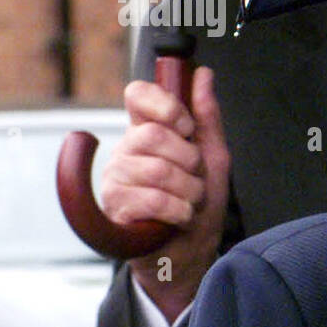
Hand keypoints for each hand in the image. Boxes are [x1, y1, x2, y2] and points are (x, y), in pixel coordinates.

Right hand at [101, 67, 230, 322]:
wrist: (190, 252)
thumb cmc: (199, 205)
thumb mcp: (213, 157)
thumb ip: (207, 117)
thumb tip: (203, 75)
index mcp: (147, 132)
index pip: (138, 95)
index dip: (166, 106)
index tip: (186, 127)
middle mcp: (126, 151)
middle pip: (153, 135)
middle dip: (189, 161)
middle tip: (194, 178)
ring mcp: (115, 179)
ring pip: (157, 170)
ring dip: (189, 191)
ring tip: (189, 202)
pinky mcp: (114, 208)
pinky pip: (152, 199)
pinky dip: (178, 210)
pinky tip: (179, 217)